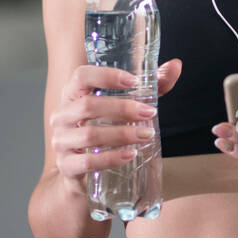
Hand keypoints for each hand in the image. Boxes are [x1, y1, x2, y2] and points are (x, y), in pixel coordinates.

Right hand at [50, 59, 180, 198]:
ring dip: (121, 134)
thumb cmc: (105, 130)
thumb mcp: (127, 106)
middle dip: (122, 108)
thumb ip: (152, 87)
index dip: (106, 75)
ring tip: (147, 135)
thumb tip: (176, 65)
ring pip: (89, 135)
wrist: (81, 171)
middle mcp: (62, 116)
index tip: (134, 81)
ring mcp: (61, 142)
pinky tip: (131, 154)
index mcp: (73, 95)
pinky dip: (111, 158)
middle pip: (88, 106)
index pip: (81, 76)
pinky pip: (87, 162)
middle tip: (150, 112)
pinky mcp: (66, 166)